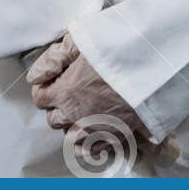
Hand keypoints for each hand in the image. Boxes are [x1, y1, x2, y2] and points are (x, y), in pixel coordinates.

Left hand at [27, 31, 147, 139]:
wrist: (153, 63)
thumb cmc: (117, 47)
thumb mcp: (81, 40)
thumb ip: (54, 58)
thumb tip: (35, 76)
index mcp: (65, 92)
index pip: (40, 99)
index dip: (44, 89)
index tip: (52, 81)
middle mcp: (77, 115)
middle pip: (54, 120)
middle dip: (58, 107)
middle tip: (69, 92)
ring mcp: (96, 128)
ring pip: (72, 138)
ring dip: (73, 126)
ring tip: (82, 112)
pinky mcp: (116, 135)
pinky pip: (95, 149)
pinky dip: (91, 143)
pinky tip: (96, 132)